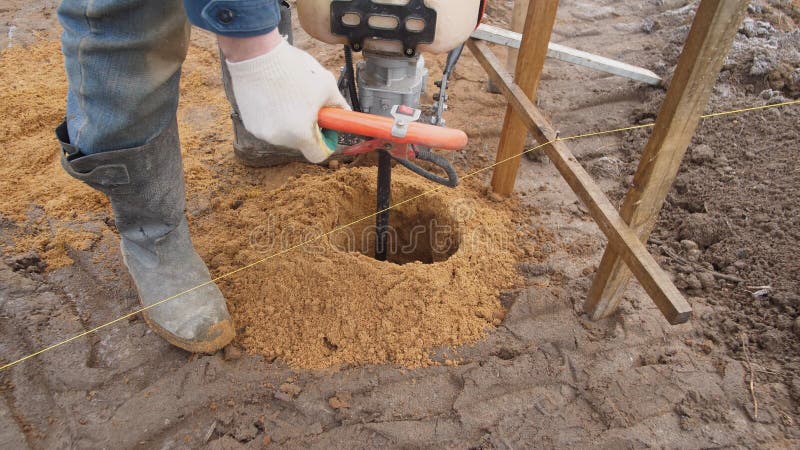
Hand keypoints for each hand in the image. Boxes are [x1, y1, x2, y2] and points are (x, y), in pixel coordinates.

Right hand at [223, 37, 348, 162]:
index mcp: (300, 134)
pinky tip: (274, 96)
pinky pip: (269, 126)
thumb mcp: (326, 85)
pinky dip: (275, 116)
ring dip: (291, 121)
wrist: (257, 54)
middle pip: (301, 143)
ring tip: (289, 96)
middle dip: (309, 127)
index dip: (326, 143)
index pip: (318, 155)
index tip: (326, 129)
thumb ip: (339, 105)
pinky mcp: (250, 124)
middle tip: (309, 105)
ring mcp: (262, 133)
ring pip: (285, 134)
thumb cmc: (292, 69)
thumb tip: (345, 113)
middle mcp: (279, 138)